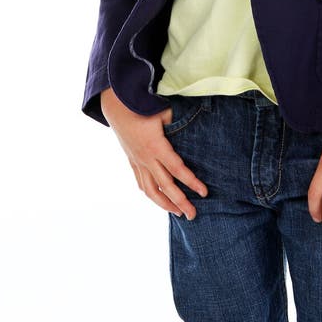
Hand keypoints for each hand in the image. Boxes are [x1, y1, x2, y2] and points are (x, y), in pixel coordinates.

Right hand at [100, 87, 208, 219]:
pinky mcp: (132, 162)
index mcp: (156, 147)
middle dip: (180, 202)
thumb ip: (178, 122)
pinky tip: (159, 199)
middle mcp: (147, 159)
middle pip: (165, 187)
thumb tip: (195, 126)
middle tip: (193, 215)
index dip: (191, 182)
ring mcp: (138, 162)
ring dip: (164, 204)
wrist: (117, 107)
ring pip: (150, 190)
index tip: (204, 193)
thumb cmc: (142, 107)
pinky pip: (141, 183)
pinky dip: (151, 194)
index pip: (177, 170)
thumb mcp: (163, 112)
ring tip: (178, 213)